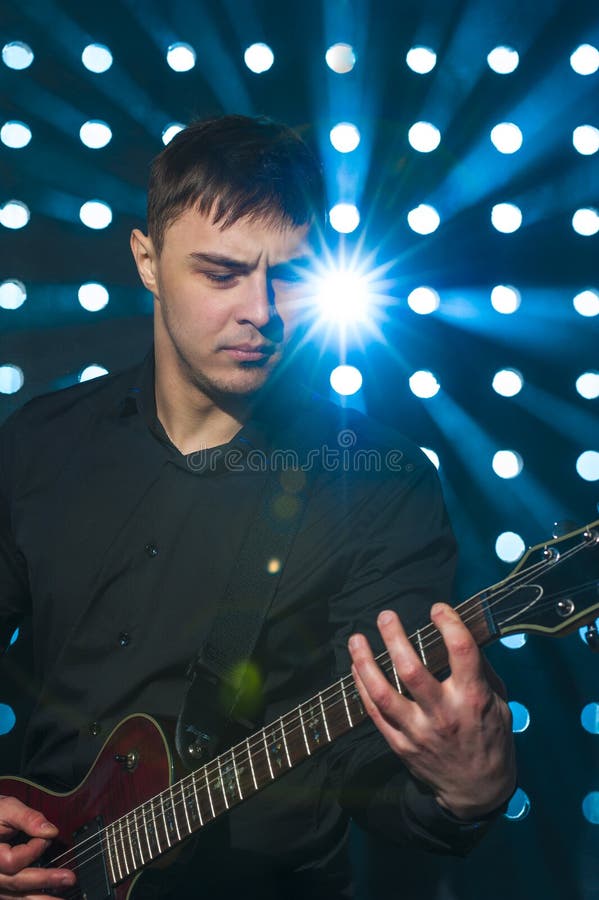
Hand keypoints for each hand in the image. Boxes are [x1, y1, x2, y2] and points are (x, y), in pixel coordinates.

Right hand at [0, 796, 75, 898]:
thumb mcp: (8, 809)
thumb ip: (28, 818)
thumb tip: (50, 831)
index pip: (13, 861)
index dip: (33, 849)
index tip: (46, 836)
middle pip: (17, 883)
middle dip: (45, 880)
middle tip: (69, 878)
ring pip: (16, 896)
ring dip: (41, 899)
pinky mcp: (2, 886)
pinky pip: (16, 896)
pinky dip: (32, 897)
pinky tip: (48, 898)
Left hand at [348, 603, 516, 819]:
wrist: (478, 791)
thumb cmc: (491, 739)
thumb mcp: (500, 703)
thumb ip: (481, 671)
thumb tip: (461, 635)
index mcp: (473, 698)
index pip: (460, 652)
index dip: (449, 623)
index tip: (437, 609)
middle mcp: (443, 713)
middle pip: (411, 670)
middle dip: (394, 638)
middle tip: (385, 615)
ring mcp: (419, 731)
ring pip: (384, 693)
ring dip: (365, 663)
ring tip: (356, 639)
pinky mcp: (401, 745)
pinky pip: (375, 713)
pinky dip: (362, 687)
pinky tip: (356, 667)